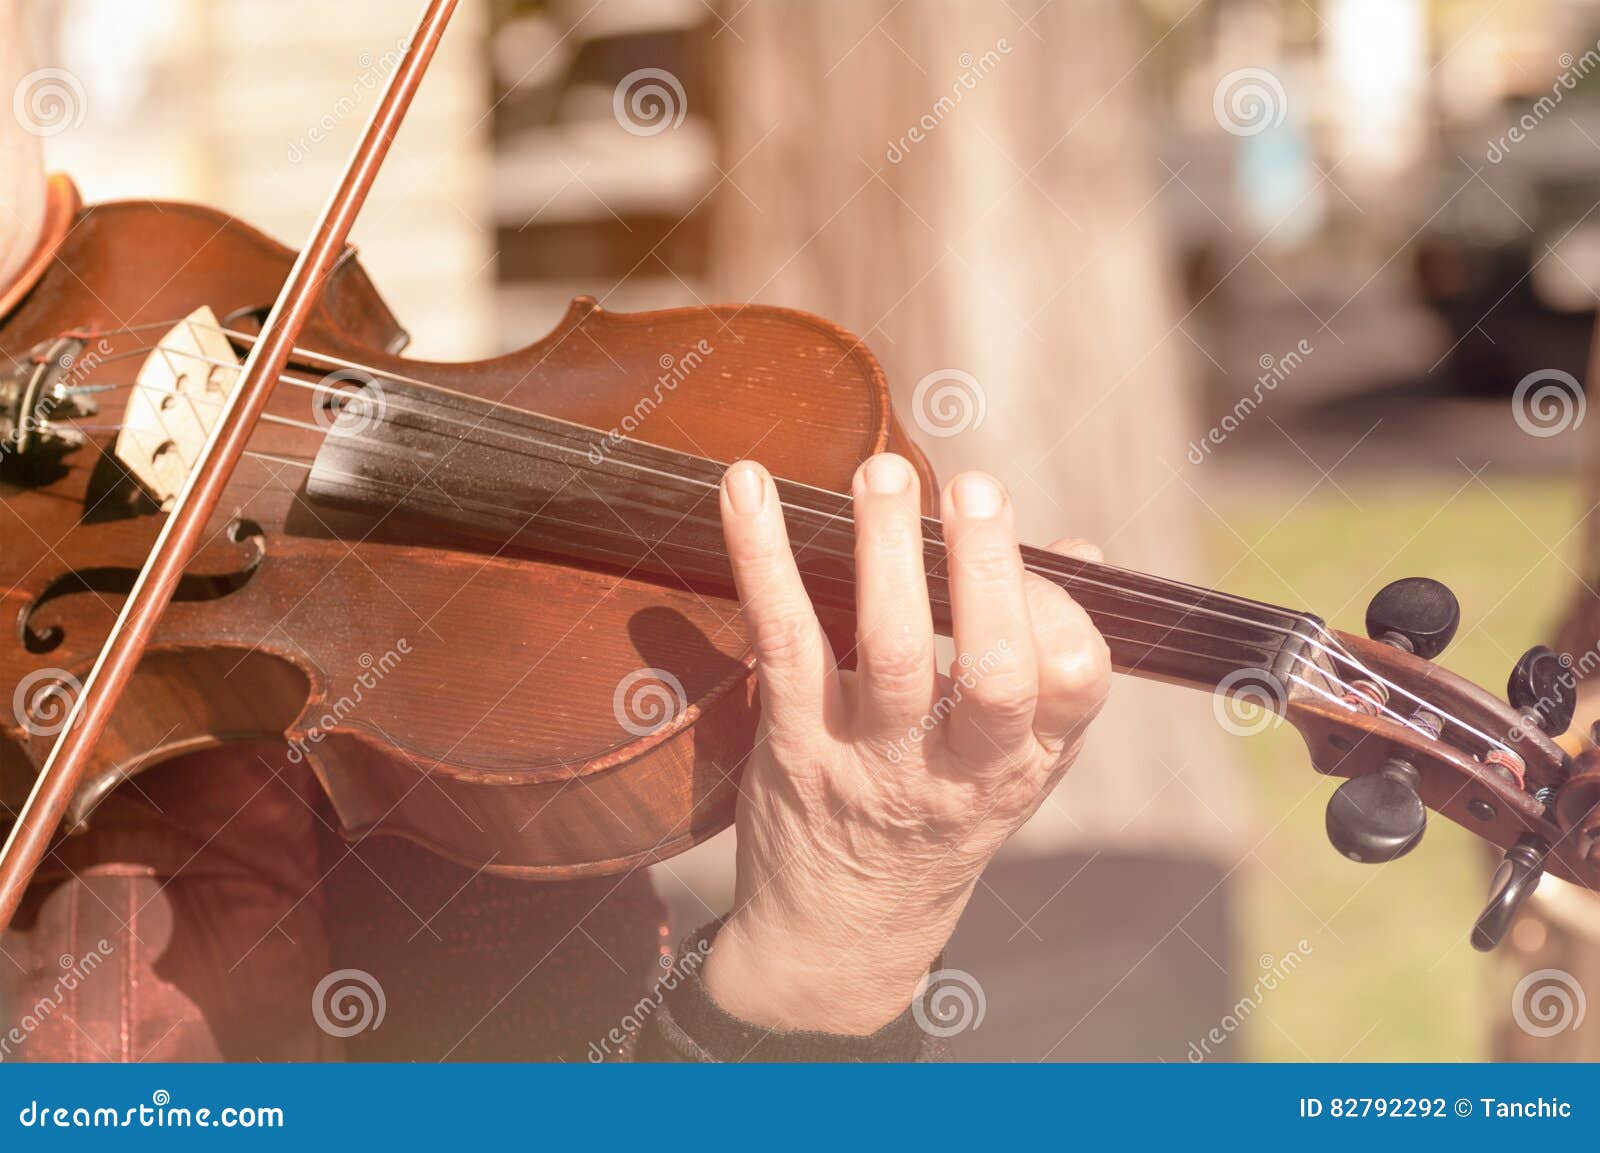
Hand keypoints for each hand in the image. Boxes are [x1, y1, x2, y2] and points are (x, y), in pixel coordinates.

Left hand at [702, 452, 1110, 1034]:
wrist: (841, 931)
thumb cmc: (935, 820)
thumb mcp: (1014, 762)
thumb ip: (1048, 662)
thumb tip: (1080, 552)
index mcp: (1023, 760)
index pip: (1072, 680)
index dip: (1060, 608)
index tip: (1036, 553)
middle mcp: (957, 766)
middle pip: (994, 669)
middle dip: (987, 570)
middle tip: (974, 486)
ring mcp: (871, 757)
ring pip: (891, 650)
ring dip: (886, 553)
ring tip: (880, 472)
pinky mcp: (793, 743)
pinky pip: (784, 640)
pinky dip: (763, 559)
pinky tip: (748, 491)